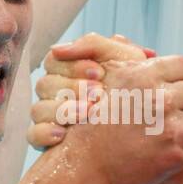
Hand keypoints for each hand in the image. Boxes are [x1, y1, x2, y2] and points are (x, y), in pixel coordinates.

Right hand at [27, 32, 155, 148]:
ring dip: (62, 110)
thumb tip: (58, 49)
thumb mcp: (123, 57)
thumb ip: (94, 44)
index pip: (54, 61)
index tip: (99, 73)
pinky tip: (62, 134)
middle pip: (44, 85)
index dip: (73, 66)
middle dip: (72, 88)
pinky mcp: (48, 138)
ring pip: (38, 109)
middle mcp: (54, 91)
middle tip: (98, 95)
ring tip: (86, 114)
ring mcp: (49, 115)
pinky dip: (44, 133)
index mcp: (67, 69)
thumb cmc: (134, 84)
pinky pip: (33, 135)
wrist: (149, 120)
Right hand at [35, 45, 182, 183]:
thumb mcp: (108, 82)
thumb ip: (132, 64)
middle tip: (164, 117)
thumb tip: (152, 53)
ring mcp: (168, 126)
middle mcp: (156, 97)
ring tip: (169, 133)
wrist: (85, 166)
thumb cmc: (96, 125)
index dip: (175, 80)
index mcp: (140, 75)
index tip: (162, 94)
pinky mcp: (176, 152)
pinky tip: (171, 150)